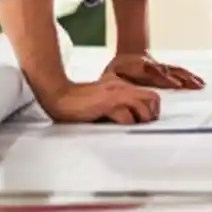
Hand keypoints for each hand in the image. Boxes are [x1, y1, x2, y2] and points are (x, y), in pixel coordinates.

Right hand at [40, 76, 161, 123]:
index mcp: (120, 84)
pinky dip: (127, 125)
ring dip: (142, 120)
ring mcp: (115, 93)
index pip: (147, 93)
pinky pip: (127, 116)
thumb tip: (130, 119)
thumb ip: (116, 105)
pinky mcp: (107, 103)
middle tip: (145, 125)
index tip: (147, 120)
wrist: (58, 95)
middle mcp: (121, 86)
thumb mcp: (102, 98)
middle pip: (152, 97)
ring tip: (135, 127)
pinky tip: (120, 128)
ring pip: (144, 106)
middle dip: (152, 114)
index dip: (152, 109)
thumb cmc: (76, 101)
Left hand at [103, 52, 204, 89]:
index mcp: (138, 66)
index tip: (174, 83)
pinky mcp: (167, 70)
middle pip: (168, 70)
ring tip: (199, 85)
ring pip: (176, 70)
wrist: (129, 52)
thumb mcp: (112, 75)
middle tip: (191, 85)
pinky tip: (199, 83)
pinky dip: (190, 77)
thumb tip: (118, 97)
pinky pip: (180, 72)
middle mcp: (152, 65)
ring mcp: (161, 67)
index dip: (164, 76)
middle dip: (180, 77)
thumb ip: (115, 85)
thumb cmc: (120, 68)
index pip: (152, 71)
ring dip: (188, 77)